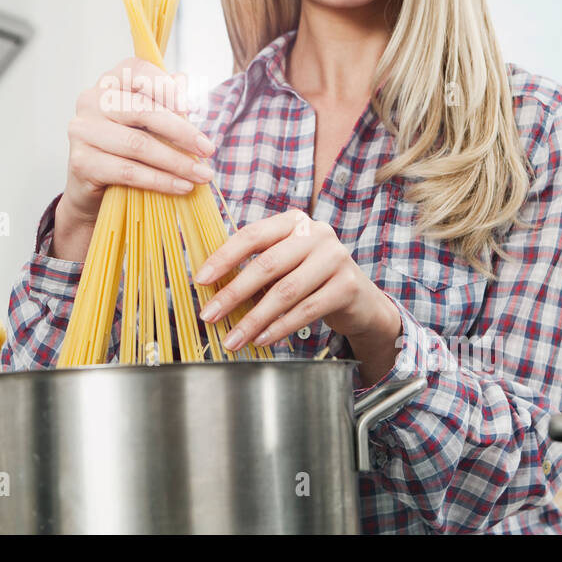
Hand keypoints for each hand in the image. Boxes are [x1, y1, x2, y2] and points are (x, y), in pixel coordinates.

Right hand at [53, 58, 215, 259]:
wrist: (92, 189)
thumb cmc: (124, 149)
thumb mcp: (146, 123)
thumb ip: (164, 101)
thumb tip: (186, 81)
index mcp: (108, 82)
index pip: (137, 70)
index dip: (165, 86)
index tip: (192, 107)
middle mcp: (91, 101)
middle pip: (142, 110)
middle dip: (181, 131)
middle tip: (208, 149)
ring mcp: (82, 131)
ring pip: (137, 144)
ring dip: (176, 162)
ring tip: (201, 174)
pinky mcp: (81, 162)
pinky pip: (128, 171)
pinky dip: (159, 180)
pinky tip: (181, 186)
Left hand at [194, 209, 397, 355]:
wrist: (361, 301)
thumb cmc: (312, 279)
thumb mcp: (286, 264)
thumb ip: (256, 267)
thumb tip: (211, 288)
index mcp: (294, 221)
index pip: (252, 235)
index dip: (224, 257)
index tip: (200, 280)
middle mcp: (317, 234)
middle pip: (267, 265)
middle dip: (233, 293)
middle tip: (209, 315)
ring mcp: (335, 258)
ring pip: (285, 291)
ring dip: (254, 319)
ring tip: (233, 338)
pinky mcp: (347, 286)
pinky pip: (306, 310)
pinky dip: (280, 327)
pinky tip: (262, 339)